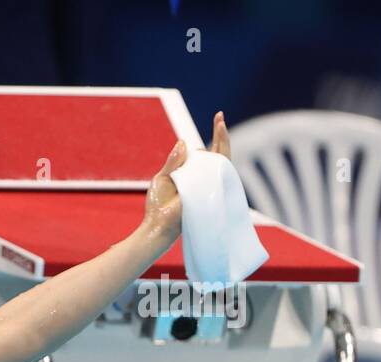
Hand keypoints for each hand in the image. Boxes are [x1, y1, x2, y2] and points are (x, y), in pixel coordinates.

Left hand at [143, 111, 230, 244]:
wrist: (158, 225)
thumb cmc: (158, 206)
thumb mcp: (163, 178)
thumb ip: (174, 161)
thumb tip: (184, 143)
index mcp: (190, 176)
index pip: (203, 155)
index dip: (210, 139)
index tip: (216, 119)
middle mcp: (201, 180)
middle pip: (216, 155)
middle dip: (220, 135)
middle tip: (220, 117)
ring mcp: (207, 184)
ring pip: (221, 160)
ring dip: (222, 140)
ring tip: (219, 122)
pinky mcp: (210, 189)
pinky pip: (221, 170)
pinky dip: (222, 156)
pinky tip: (219, 142)